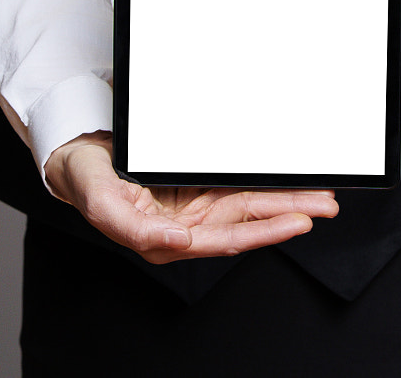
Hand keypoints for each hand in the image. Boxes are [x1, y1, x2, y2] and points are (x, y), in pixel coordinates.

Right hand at [44, 133, 337, 263]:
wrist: (77, 157)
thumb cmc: (87, 182)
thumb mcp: (102, 204)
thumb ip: (135, 228)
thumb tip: (180, 242)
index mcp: (167, 238)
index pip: (226, 237)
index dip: (261, 232)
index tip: (292, 222)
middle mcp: (186, 226)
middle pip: (246, 222)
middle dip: (287, 214)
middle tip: (323, 205)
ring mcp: (193, 205)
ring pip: (248, 204)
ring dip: (284, 201)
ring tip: (319, 196)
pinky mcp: (195, 185)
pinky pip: (236, 186)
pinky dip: (263, 185)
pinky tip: (286, 184)